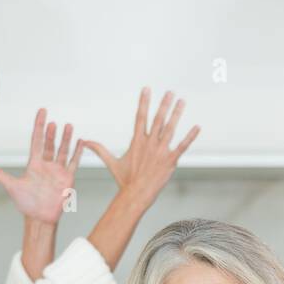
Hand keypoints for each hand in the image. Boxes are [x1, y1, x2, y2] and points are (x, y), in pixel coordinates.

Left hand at [0, 108, 82, 224]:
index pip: (37, 140)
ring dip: (66, 138)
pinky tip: (81, 142)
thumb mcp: (9, 185)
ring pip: (63, 150)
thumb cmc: (26, 204)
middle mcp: (46, 165)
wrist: (40, 218)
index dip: (39, 126)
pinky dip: (78, 152)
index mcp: (34, 164)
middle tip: (51, 121)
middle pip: (49, 144)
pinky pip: (74, 162)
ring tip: (69, 126)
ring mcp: (58, 171)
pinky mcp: (68, 179)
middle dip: (50, 132)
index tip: (42, 112)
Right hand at [85, 88, 199, 205]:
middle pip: (158, 119)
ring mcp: (160, 151)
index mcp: (137, 141)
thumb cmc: (125, 180)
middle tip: (170, 91)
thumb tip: (85, 142)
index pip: (140, 117)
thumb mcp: (111, 163)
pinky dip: (190, 137)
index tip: (146, 89)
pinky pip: (182, 146)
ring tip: (182, 101)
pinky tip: (197, 127)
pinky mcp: (170, 161)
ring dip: (176, 114)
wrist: (136, 195)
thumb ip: (100, 150)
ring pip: (170, 129)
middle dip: (164, 104)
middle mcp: (149, 143)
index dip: (143, 102)